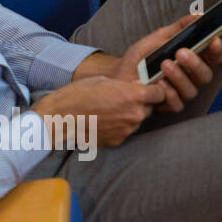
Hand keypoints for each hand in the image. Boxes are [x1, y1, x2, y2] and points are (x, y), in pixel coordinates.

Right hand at [34, 75, 166, 147]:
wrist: (60, 118)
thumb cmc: (78, 94)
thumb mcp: (103, 81)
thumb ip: (126, 85)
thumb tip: (138, 87)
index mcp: (134, 96)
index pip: (161, 93)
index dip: (155, 90)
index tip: (149, 89)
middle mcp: (135, 114)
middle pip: (150, 108)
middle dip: (141, 103)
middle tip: (123, 99)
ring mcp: (127, 130)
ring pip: (137, 120)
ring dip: (129, 115)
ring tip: (109, 110)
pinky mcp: (118, 141)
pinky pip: (125, 131)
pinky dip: (118, 126)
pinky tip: (103, 120)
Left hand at [111, 14, 221, 112]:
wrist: (121, 73)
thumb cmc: (143, 56)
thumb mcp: (159, 37)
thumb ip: (179, 27)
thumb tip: (198, 16)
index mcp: (194, 61)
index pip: (213, 57)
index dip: (217, 50)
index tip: (214, 40)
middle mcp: (192, 78)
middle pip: (205, 74)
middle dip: (194, 63)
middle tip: (181, 52)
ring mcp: (182, 93)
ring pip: (191, 90)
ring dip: (179, 76)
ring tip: (164, 65)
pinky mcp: (170, 105)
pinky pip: (176, 104)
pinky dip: (169, 93)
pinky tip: (159, 84)